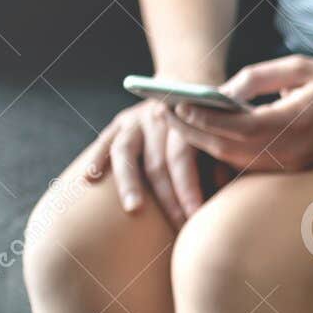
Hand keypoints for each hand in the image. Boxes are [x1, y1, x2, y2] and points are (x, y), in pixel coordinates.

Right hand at [80, 97, 218, 228]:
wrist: (189, 85)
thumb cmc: (212, 123)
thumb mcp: (223, 135)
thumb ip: (223, 161)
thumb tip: (224, 198)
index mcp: (186, 119)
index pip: (182, 158)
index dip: (188, 189)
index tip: (195, 218)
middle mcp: (158, 117)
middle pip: (157, 162)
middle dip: (168, 199)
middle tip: (178, 227)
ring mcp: (135, 119)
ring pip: (126, 152)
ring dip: (129, 183)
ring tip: (134, 210)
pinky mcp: (119, 122)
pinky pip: (104, 142)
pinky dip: (96, 160)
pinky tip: (89, 181)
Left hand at [164, 55, 312, 172]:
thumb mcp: (299, 67)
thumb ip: (256, 78)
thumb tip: (221, 94)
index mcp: (290, 123)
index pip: (231, 126)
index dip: (198, 117)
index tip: (172, 103)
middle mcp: (290, 151)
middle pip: (226, 149)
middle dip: (191, 133)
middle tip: (164, 114)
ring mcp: (293, 166)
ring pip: (235, 162)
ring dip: (204, 145)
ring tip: (180, 125)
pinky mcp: (296, 170)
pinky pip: (251, 167)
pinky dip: (225, 154)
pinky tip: (209, 140)